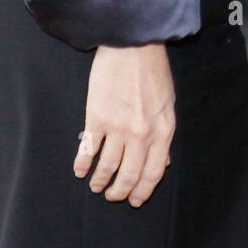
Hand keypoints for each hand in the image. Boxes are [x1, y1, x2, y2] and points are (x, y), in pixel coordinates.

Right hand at [75, 44, 175, 205]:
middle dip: (120, 191)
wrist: (133, 46)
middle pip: (129, 175)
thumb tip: (163, 161)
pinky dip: (82, 164)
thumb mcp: (168, 104)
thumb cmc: (153, 72)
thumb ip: (164, 134)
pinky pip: (88, 150)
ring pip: (107, 167)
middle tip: (112, 195)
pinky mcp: (97, 119)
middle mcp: (142, 134)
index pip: (153, 172)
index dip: (143, 191)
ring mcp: (118, 128)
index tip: (135, 200)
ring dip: (100, 181)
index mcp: (163, 130)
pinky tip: (80, 170)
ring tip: (96, 186)